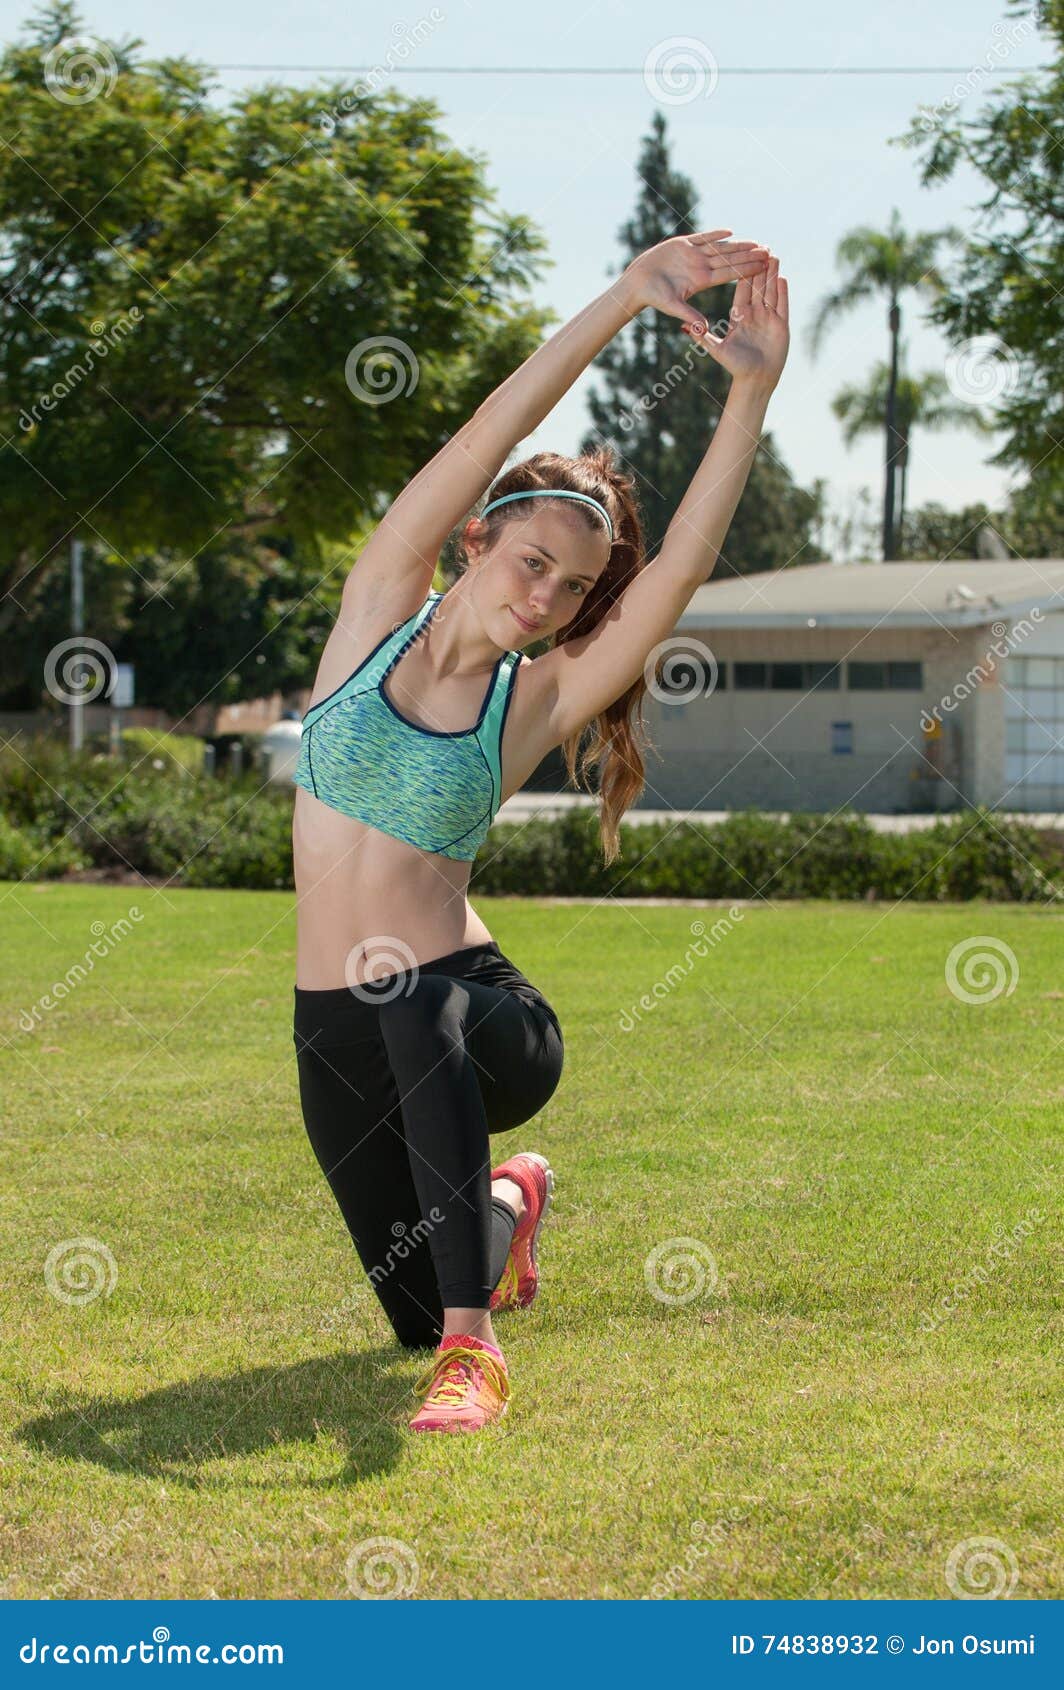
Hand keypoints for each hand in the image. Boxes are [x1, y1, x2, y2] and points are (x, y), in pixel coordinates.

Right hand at [621, 229, 769, 328]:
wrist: (638, 283)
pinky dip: (715, 234)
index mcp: (701, 280)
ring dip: (738, 245)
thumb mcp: (673, 306)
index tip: (763, 267)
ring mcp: (693, 255)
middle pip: (729, 260)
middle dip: (749, 255)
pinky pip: (702, 238)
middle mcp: (700, 267)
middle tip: (769, 251)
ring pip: (720, 248)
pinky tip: (730, 232)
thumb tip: (704, 329)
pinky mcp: (683, 245)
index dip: (746, 269)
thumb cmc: (653, 296)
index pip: (729, 274)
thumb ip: (689, 315)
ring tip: (756, 242)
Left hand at [680, 254, 788, 389]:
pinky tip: (782, 278)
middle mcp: (754, 314)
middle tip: (760, 247)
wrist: (756, 380)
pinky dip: (782, 292)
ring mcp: (768, 318)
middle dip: (759, 267)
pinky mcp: (781, 325)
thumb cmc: (736, 366)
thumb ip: (702, 337)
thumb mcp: (718, 350)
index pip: (741, 290)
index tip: (740, 257)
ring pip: (770, 291)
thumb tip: (684, 326)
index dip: (741, 273)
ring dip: (772, 274)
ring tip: (773, 256)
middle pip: (757, 286)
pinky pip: (782, 305)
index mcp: (739, 316)